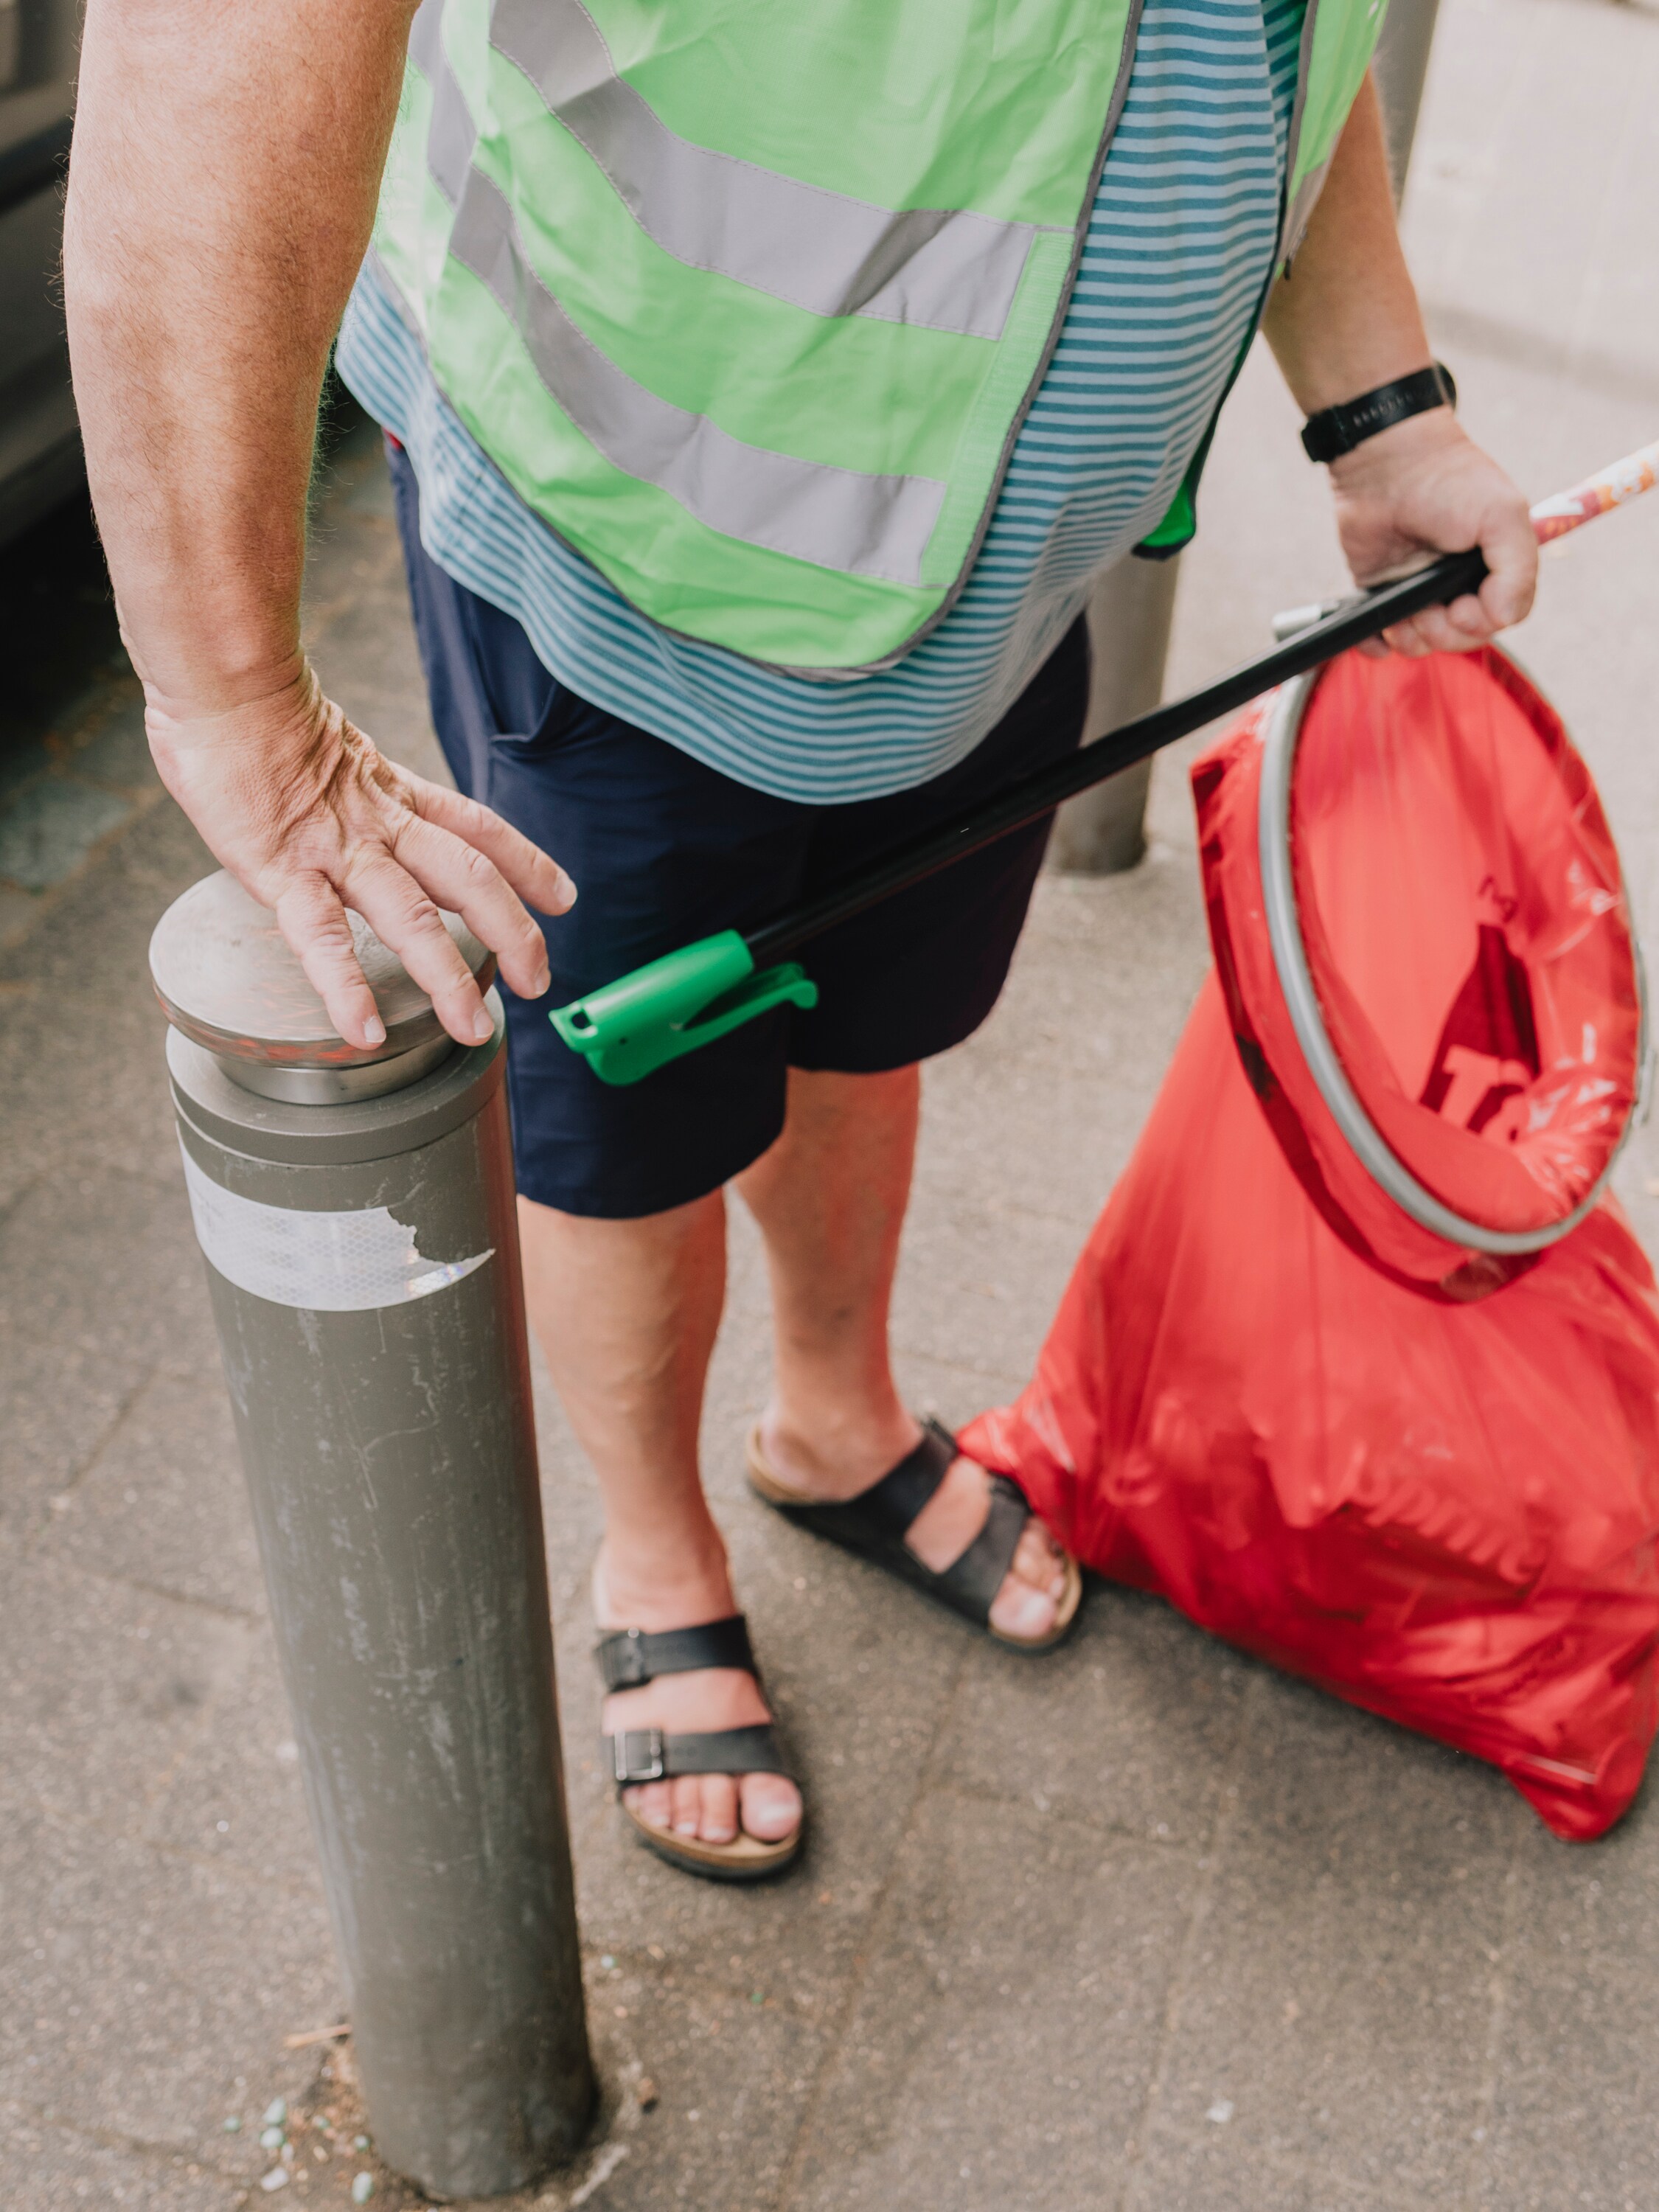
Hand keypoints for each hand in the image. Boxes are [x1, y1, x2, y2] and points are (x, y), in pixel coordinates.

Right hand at [147, 661, 574, 1049]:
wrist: (218, 676)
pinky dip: (346, 987)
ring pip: (411, 916)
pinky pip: (322, 937)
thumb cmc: (250, 709)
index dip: (527, 863)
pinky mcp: (281, 868)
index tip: (562, 898)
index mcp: (390, 793)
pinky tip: (365, 1032)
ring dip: (447, 977)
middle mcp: (378, 823)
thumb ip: (344, 784)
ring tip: (473, 1028)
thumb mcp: (323, 746)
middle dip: (512, 933)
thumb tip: (337, 804)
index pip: (477, 829)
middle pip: (468, 878)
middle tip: (538, 980)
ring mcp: (334, 849)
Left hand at [1328, 409, 1537, 657]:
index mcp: (1493, 567)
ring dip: (1412, 640)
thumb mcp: (1503, 515)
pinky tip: (1377, 633)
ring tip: (1403, 613)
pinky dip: (1375, 645)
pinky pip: (1378, 638)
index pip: (1498, 619)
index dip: (1480, 625)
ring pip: (1421, 643)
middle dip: (1445, 634)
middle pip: (1459, 638)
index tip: (1461, 607)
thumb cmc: (1450, 481)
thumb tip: (1503, 618)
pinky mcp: (1381, 592)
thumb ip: (1518, 570)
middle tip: (1430, 611)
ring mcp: (1418, 590)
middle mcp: (1457, 583)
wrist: (1388, 462)